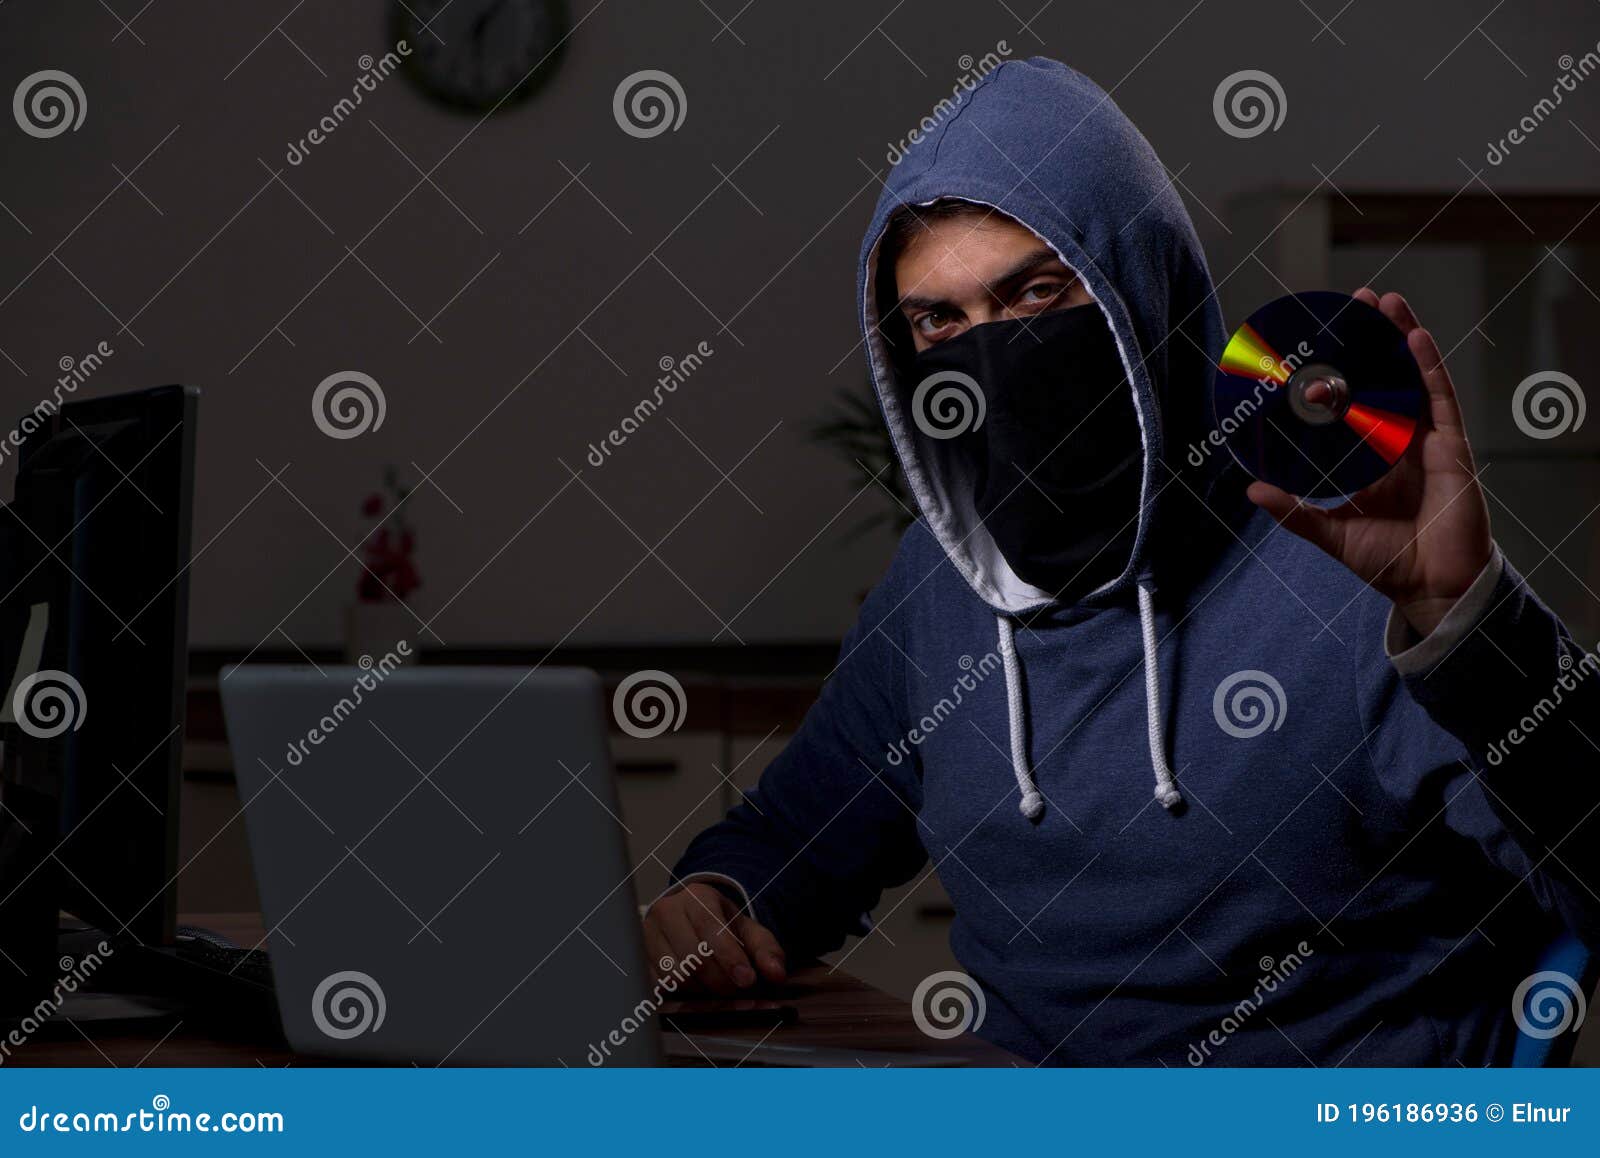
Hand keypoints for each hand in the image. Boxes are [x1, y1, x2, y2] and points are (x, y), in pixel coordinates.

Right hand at [643, 882, 786, 994]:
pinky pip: (659, 987)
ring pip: (676, 976)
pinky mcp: (639, 957)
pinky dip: (682, 995)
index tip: (748, 980)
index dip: (730, 957)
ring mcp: (648, 934)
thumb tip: (776, 974)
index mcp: (697, 897)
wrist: (687, 915)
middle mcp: (667, 911)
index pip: (710, 928)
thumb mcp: (747, 928)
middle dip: (721, 981)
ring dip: (702, 990)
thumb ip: (766, 949)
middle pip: (694, 958)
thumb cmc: (719, 924)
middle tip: (736, 988)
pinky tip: (696, 990)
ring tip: (716, 985)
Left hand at [1247, 289, 1493, 638]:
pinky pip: (1441, 398)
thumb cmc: (1388, 561)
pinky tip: (1414, 337)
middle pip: (1382, 378)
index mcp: (1370, 456)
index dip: (1336, 372)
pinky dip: (1428, 366)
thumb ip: (1293, 511)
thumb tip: (1252, 489)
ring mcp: (1426, 440)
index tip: (1316, 342)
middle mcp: (1398, 441)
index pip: (1350, 403)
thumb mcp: (1330, 532)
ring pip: (1412, 377)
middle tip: (1352, 301)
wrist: (1431, 588)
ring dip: (1398, 337)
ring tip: (1383, 301)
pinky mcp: (1452, 447)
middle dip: (1368, 339)